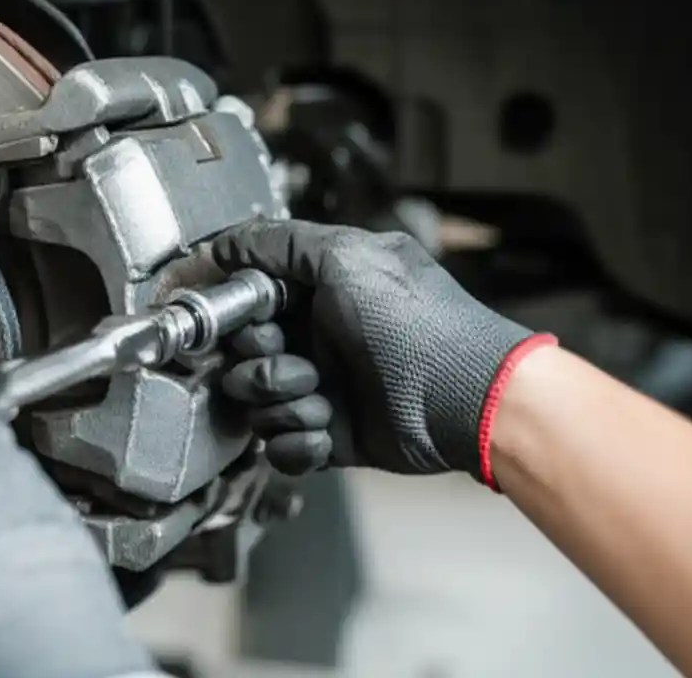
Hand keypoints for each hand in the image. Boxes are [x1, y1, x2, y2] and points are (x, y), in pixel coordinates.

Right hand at [214, 220, 552, 485]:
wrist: (463, 398)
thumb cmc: (415, 324)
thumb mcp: (347, 257)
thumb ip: (281, 243)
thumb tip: (227, 242)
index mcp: (319, 294)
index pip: (248, 306)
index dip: (240, 318)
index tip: (255, 322)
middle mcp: (318, 340)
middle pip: (243, 359)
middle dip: (262, 366)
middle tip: (300, 365)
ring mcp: (323, 390)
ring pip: (258, 405)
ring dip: (284, 405)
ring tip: (321, 401)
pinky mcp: (331, 437)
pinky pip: (280, 448)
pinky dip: (297, 443)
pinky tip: (327, 432)